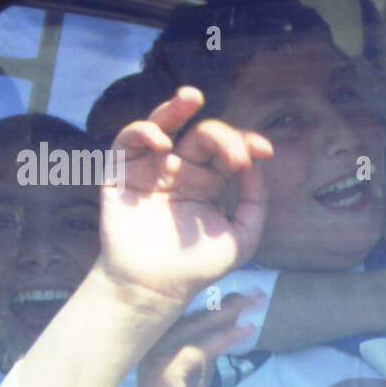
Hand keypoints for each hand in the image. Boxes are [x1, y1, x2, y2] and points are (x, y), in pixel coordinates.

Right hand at [99, 87, 272, 306]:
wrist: (155, 289)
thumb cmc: (198, 267)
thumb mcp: (242, 237)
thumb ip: (256, 203)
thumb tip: (258, 166)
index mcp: (208, 182)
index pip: (227, 151)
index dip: (246, 143)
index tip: (264, 150)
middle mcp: (180, 171)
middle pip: (201, 136)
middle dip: (222, 137)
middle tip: (237, 157)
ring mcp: (150, 170)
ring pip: (163, 126)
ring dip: (176, 108)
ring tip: (193, 97)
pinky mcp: (121, 174)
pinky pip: (128, 142)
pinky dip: (143, 132)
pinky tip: (163, 142)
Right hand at [126, 291, 264, 386]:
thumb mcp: (198, 366)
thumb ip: (210, 342)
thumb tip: (233, 315)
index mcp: (157, 338)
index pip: (188, 312)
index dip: (216, 300)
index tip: (243, 292)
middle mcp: (152, 341)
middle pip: (193, 313)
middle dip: (227, 302)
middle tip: (256, 293)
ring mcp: (156, 353)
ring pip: (196, 325)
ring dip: (229, 313)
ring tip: (255, 304)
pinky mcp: (164, 368)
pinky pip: (199, 347)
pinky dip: (224, 337)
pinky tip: (246, 330)